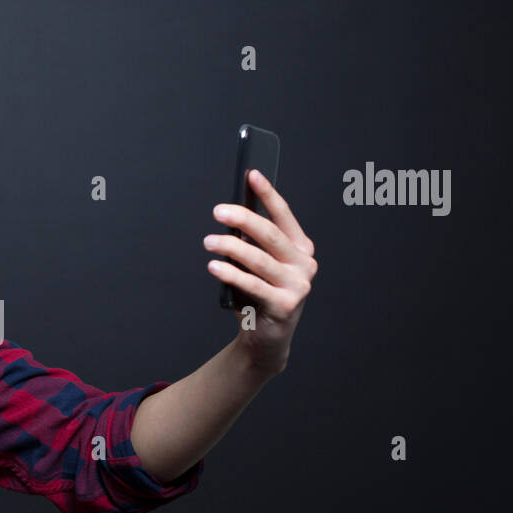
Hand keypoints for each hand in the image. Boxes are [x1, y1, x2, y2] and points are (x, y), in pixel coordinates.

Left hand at [203, 169, 316, 374]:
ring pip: (260, 259)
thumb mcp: (258, 266)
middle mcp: (304, 264)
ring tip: (208, 241)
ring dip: (231, 247)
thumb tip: (230, 216)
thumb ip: (252, 244)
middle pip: (271, 235)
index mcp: (300, 248)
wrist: (266, 338)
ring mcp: (298, 285)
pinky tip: (214, 266)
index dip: (268, 194)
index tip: (252, 175)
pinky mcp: (286, 305)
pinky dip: (231, 274)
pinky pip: (253, 285)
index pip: (283, 215)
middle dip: (244, 219)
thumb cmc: (259, 296)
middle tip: (218, 211)